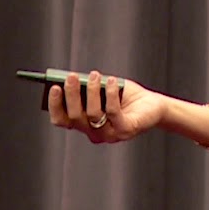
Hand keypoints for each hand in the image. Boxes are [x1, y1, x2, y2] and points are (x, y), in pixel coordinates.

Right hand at [49, 70, 166, 144]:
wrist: (153, 106)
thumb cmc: (126, 97)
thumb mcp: (104, 90)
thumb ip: (89, 88)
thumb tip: (75, 79)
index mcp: (84, 125)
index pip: (62, 120)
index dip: (55, 106)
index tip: (54, 87)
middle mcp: (94, 133)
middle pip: (75, 117)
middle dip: (71, 95)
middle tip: (71, 77)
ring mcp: (110, 134)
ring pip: (93, 114)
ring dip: (92, 92)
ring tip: (95, 75)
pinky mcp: (125, 130)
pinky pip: (113, 113)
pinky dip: (111, 95)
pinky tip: (112, 81)